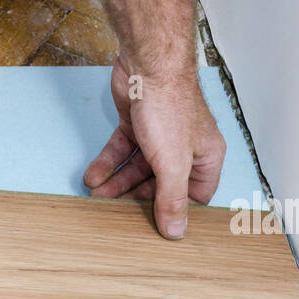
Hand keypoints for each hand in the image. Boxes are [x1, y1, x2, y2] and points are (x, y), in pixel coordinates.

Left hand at [83, 56, 225, 238]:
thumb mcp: (172, 163)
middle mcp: (185, 148)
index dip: (174, 211)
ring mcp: (161, 136)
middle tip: (114, 213)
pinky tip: (92, 176)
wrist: (147, 66)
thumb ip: (172, 199)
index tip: (153, 227)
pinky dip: (107, 164)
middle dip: (136, 198)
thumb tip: (176, 233)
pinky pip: (122, 151)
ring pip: (138, 169)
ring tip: (96, 196)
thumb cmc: (170, 106)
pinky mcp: (138, 125)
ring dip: (116, 183)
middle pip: (160, 185)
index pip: (194, 196)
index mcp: (205, 157)